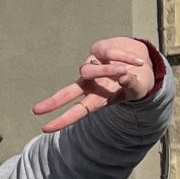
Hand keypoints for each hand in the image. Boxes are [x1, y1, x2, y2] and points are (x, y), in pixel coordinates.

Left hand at [33, 37, 157, 131]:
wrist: (143, 61)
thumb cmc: (138, 81)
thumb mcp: (138, 88)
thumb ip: (131, 85)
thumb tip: (124, 76)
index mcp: (98, 98)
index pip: (78, 111)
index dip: (62, 120)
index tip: (45, 128)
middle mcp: (90, 83)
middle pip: (69, 93)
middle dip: (53, 102)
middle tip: (36, 111)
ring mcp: (92, 65)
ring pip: (89, 70)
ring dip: (108, 70)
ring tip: (128, 70)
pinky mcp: (98, 50)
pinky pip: (108, 53)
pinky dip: (124, 57)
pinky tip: (137, 60)